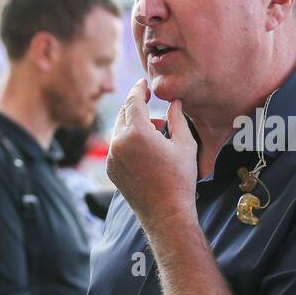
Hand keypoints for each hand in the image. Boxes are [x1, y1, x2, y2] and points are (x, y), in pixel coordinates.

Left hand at [105, 79, 198, 231]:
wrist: (165, 212)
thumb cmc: (180, 178)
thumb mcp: (185, 144)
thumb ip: (177, 118)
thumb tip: (174, 102)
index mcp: (137, 133)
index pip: (133, 101)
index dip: (139, 89)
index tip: (144, 82)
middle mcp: (119, 143)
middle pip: (123, 113)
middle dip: (135, 104)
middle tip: (148, 99)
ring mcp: (111, 157)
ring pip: (119, 130)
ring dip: (134, 123)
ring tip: (156, 130)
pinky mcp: (111, 169)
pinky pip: (117, 146)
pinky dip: (128, 140)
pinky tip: (146, 146)